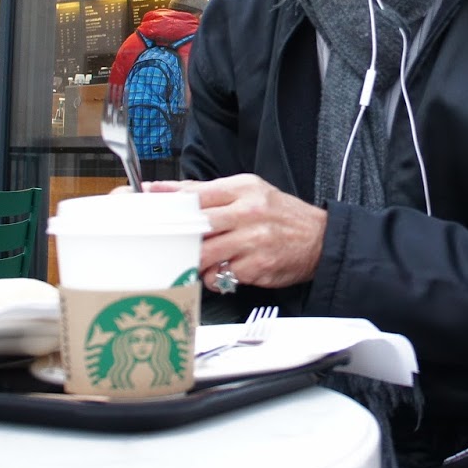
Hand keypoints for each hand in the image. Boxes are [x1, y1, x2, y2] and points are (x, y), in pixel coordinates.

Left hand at [144, 174, 326, 291]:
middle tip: (169, 241)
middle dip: (179, 235)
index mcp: (244, 190)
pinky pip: (220, 276)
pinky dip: (214, 277)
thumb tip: (171, 190)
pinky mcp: (257, 266)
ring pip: (205, 254)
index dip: (170, 198)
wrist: (320, 239)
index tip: (148, 199)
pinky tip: (222, 270)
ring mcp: (253, 241)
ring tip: (199, 259)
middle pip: (198, 225)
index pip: (198, 193)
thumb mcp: (251, 192)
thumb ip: (211, 192)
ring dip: (196, 261)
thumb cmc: (281, 216)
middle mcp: (248, 213)